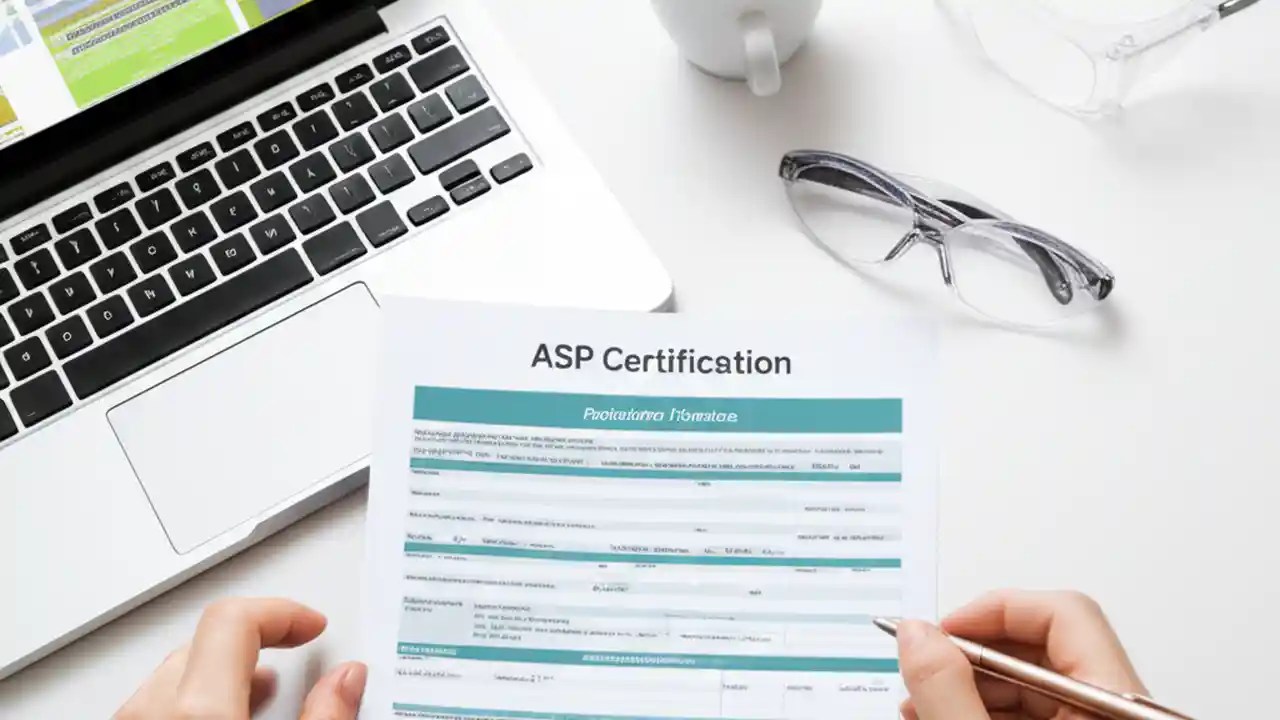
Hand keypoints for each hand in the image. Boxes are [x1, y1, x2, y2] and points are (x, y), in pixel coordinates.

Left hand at [114, 598, 365, 719]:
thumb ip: (326, 716)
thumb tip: (346, 680)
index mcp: (198, 710)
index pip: (234, 619)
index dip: (282, 612)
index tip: (311, 625)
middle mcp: (152, 714)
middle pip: (202, 643)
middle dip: (256, 640)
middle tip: (296, 651)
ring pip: (173, 677)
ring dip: (221, 674)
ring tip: (261, 694)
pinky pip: (152, 708)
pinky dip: (188, 702)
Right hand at [896, 590, 1147, 719]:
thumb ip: (947, 691)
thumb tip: (918, 635)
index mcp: (1117, 708)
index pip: (1066, 615)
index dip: (996, 612)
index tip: (944, 629)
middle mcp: (1119, 713)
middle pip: (1046, 648)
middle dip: (972, 653)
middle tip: (924, 667)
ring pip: (1036, 684)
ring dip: (971, 685)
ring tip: (922, 702)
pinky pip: (1038, 714)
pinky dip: (986, 710)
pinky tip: (947, 714)